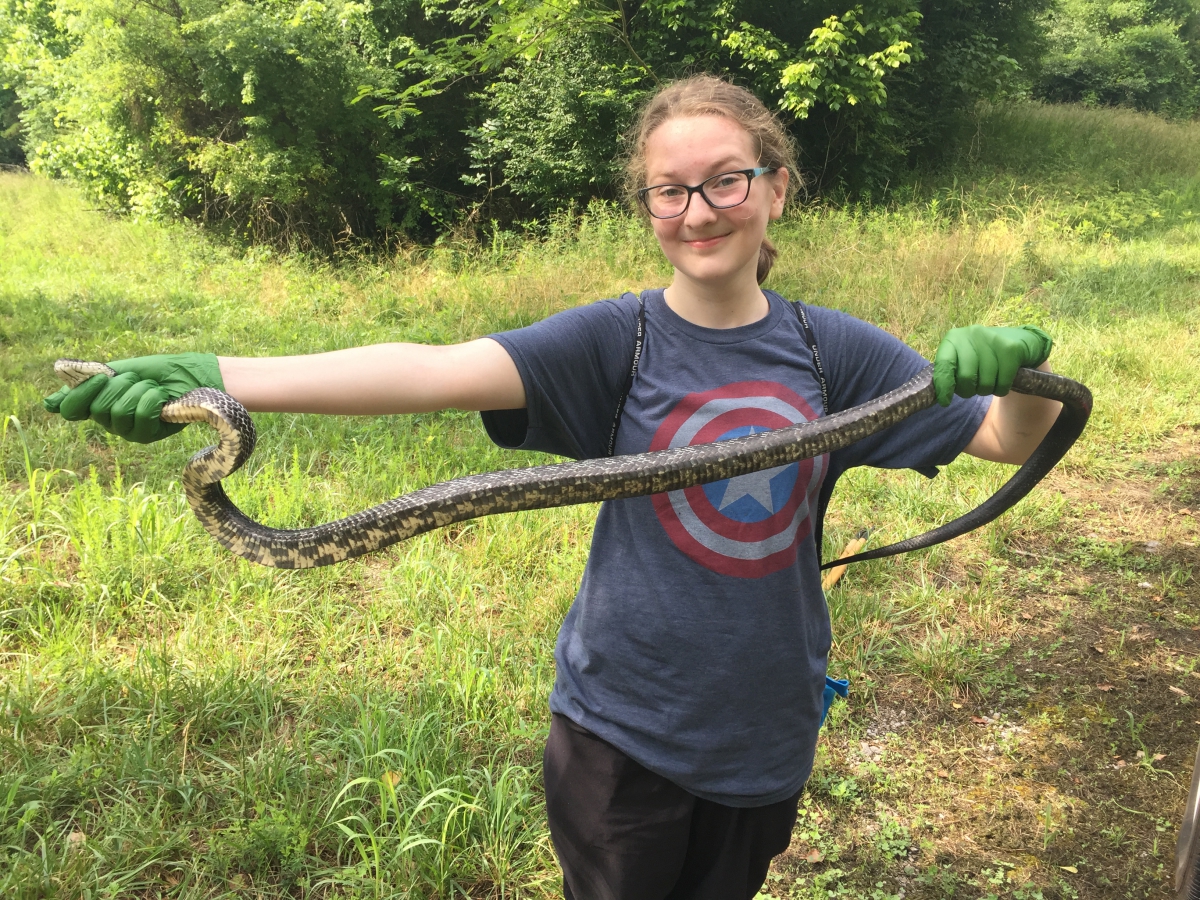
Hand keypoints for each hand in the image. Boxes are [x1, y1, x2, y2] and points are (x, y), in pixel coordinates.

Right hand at [43, 353, 223, 442]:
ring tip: (151, 387)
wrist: (190, 376)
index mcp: (96, 404)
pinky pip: (140, 415)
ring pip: (119, 411)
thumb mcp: (118, 372)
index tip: (101, 377)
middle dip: (121, 386)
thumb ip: (85, 384)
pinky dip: (151, 399)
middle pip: (98, 407)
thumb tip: (49, 404)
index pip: (71, 409)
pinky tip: (161, 398)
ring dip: (138, 391)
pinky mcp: (145, 436)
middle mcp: (107, 421)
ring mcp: (126, 430)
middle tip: (137, 379)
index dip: (82, 394)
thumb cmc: (155, 372)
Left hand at [932, 325, 1052, 406]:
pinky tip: (1002, 381)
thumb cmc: (983, 355)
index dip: (944, 385)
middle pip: (966, 377)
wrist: (1020, 341)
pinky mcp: (1011, 349)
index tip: (945, 401)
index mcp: (954, 338)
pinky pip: (1002, 383)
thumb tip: (939, 394)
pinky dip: (1001, 389)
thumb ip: (950, 371)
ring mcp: (993, 340)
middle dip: (968, 390)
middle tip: (973, 388)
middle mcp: (972, 335)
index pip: (943, 364)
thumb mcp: (963, 357)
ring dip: (986, 390)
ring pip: (985, 383)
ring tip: (989, 381)